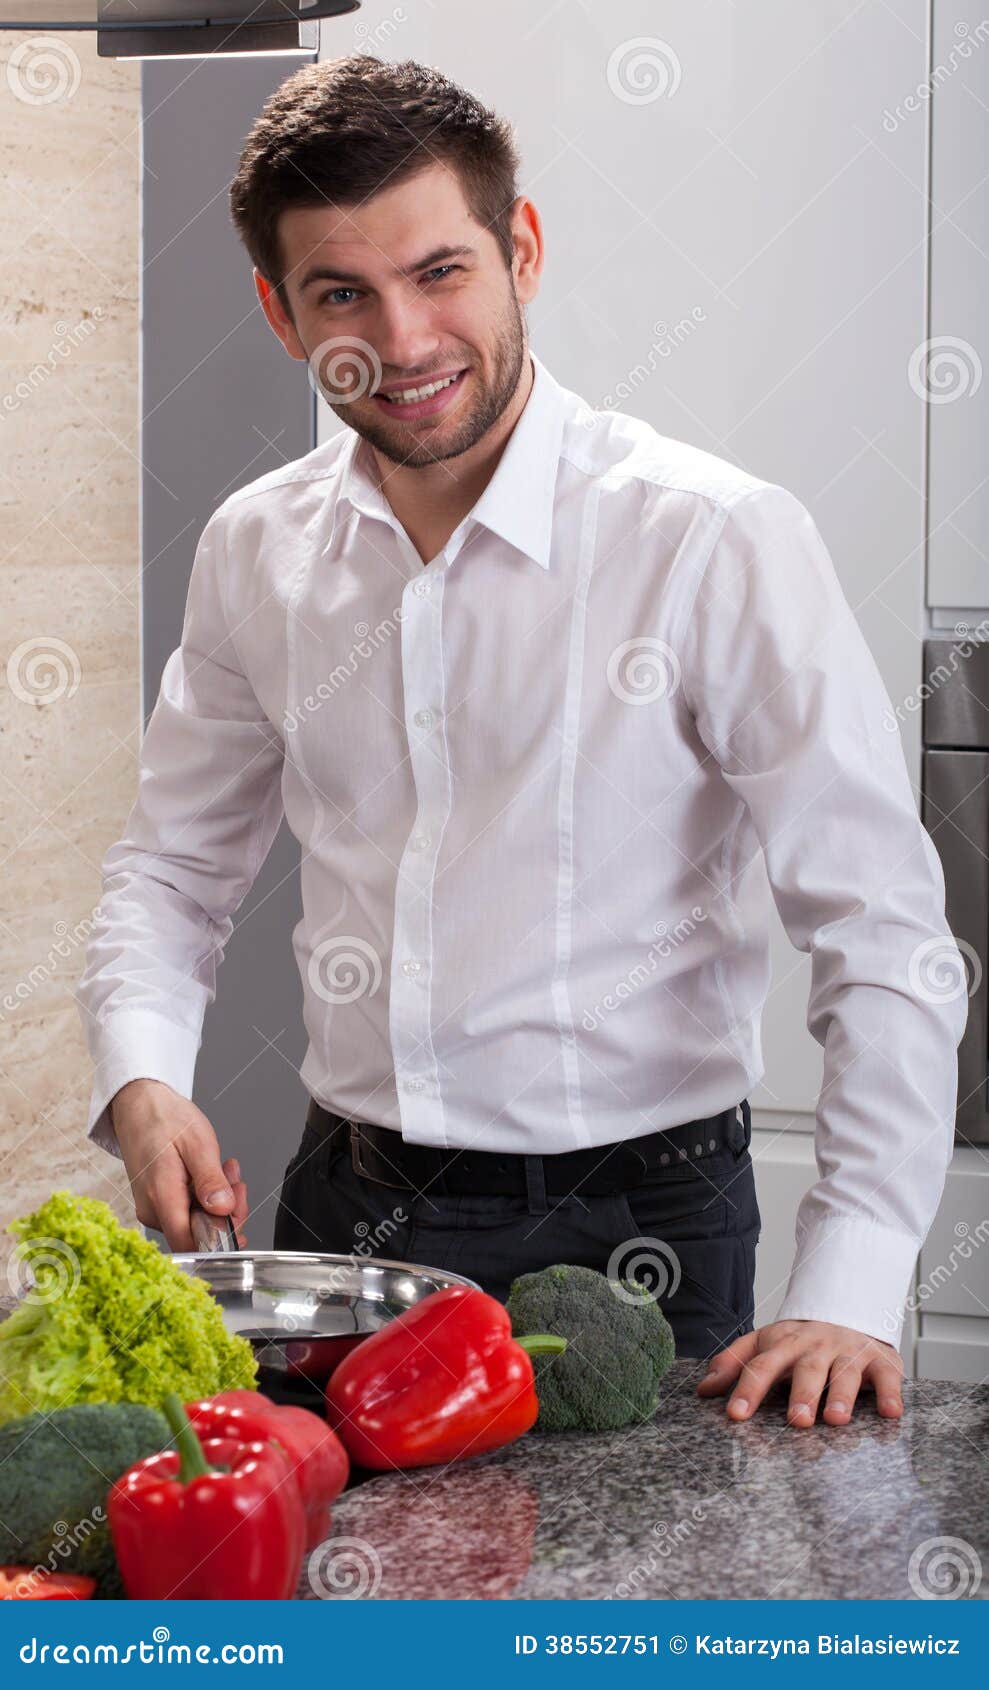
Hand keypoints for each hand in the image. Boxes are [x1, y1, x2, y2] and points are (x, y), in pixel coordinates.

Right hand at [110, 1079, 248, 1251]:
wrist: (139, 1105)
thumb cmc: (164, 1118)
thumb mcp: (198, 1143)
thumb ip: (210, 1179)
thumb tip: (223, 1209)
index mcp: (161, 1196)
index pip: (190, 1243)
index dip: (218, 1239)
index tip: (237, 1216)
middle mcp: (152, 1209)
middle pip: (197, 1235)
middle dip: (226, 1212)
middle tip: (237, 1182)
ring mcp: (152, 1207)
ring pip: (195, 1222)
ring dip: (218, 1201)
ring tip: (226, 1169)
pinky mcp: (156, 1203)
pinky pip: (187, 1210)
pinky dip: (206, 1195)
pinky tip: (214, 1173)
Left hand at [696, 1319, 903, 1426]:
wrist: (849, 1311)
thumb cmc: (802, 1341)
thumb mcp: (765, 1342)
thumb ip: (734, 1362)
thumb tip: (703, 1388)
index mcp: (784, 1343)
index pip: (762, 1365)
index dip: (747, 1388)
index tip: (735, 1413)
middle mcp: (817, 1347)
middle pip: (806, 1370)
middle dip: (801, 1394)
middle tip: (795, 1420)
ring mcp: (849, 1353)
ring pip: (845, 1374)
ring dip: (841, 1396)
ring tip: (835, 1419)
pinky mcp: (880, 1361)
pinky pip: (887, 1377)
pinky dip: (891, 1394)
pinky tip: (891, 1413)